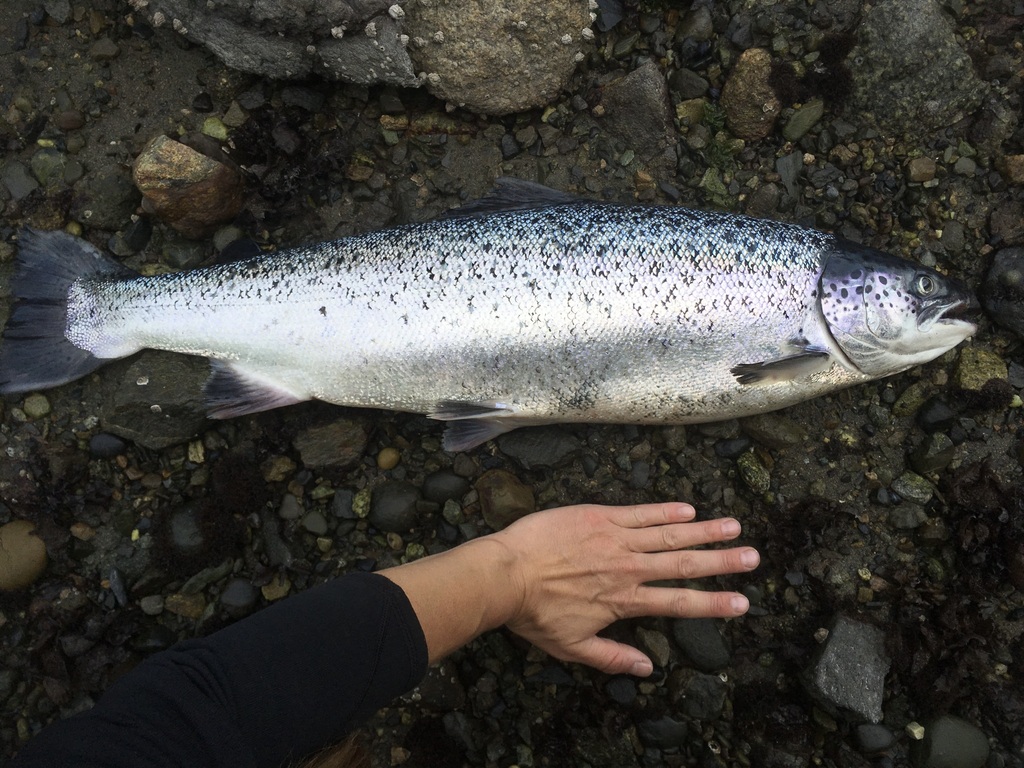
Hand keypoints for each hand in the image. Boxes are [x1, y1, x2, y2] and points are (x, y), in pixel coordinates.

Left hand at [381, 501, 757, 677]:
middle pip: (683, 565)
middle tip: (753, 558)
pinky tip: (688, 508)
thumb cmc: (534, 613)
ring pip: (668, 534)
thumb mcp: (572, 648)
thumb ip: (613, 657)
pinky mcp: (599, 517)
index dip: (713, 603)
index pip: (678, 603)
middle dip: (721, 562)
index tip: (742, 603)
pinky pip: (639, 512)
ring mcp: (615, 539)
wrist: (506, 574)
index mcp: (624, 600)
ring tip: (733, 527)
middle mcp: (628, 568)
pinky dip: (665, 510)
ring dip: (703, 531)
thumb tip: (648, 668)